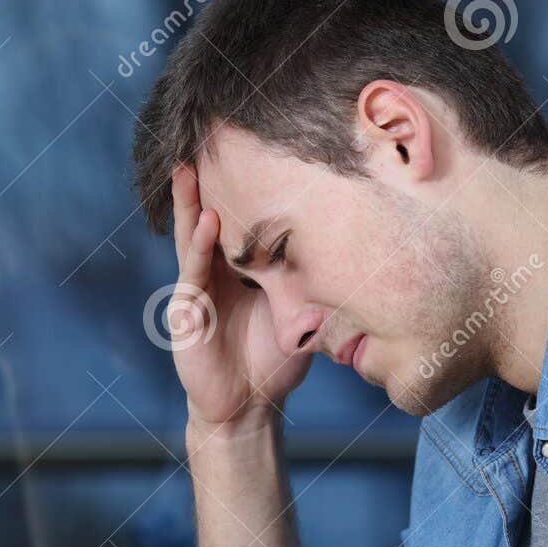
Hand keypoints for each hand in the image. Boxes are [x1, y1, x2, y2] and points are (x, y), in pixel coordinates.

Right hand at [168, 164, 310, 427]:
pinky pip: (193, 271)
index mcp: (243, 269)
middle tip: (207, 138)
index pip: (240, 220)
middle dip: (206, 181)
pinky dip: (199, 246)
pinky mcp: (186, 310)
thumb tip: (361, 252)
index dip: (242, 187)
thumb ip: (316, 286)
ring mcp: (197, 288)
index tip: (251, 148)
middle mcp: (217, 272)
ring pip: (192, 236)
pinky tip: (206, 220)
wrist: (247, 408)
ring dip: (190, 202)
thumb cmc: (274, 363)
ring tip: (189, 168)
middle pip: (209, 217)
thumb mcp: (304, 316)